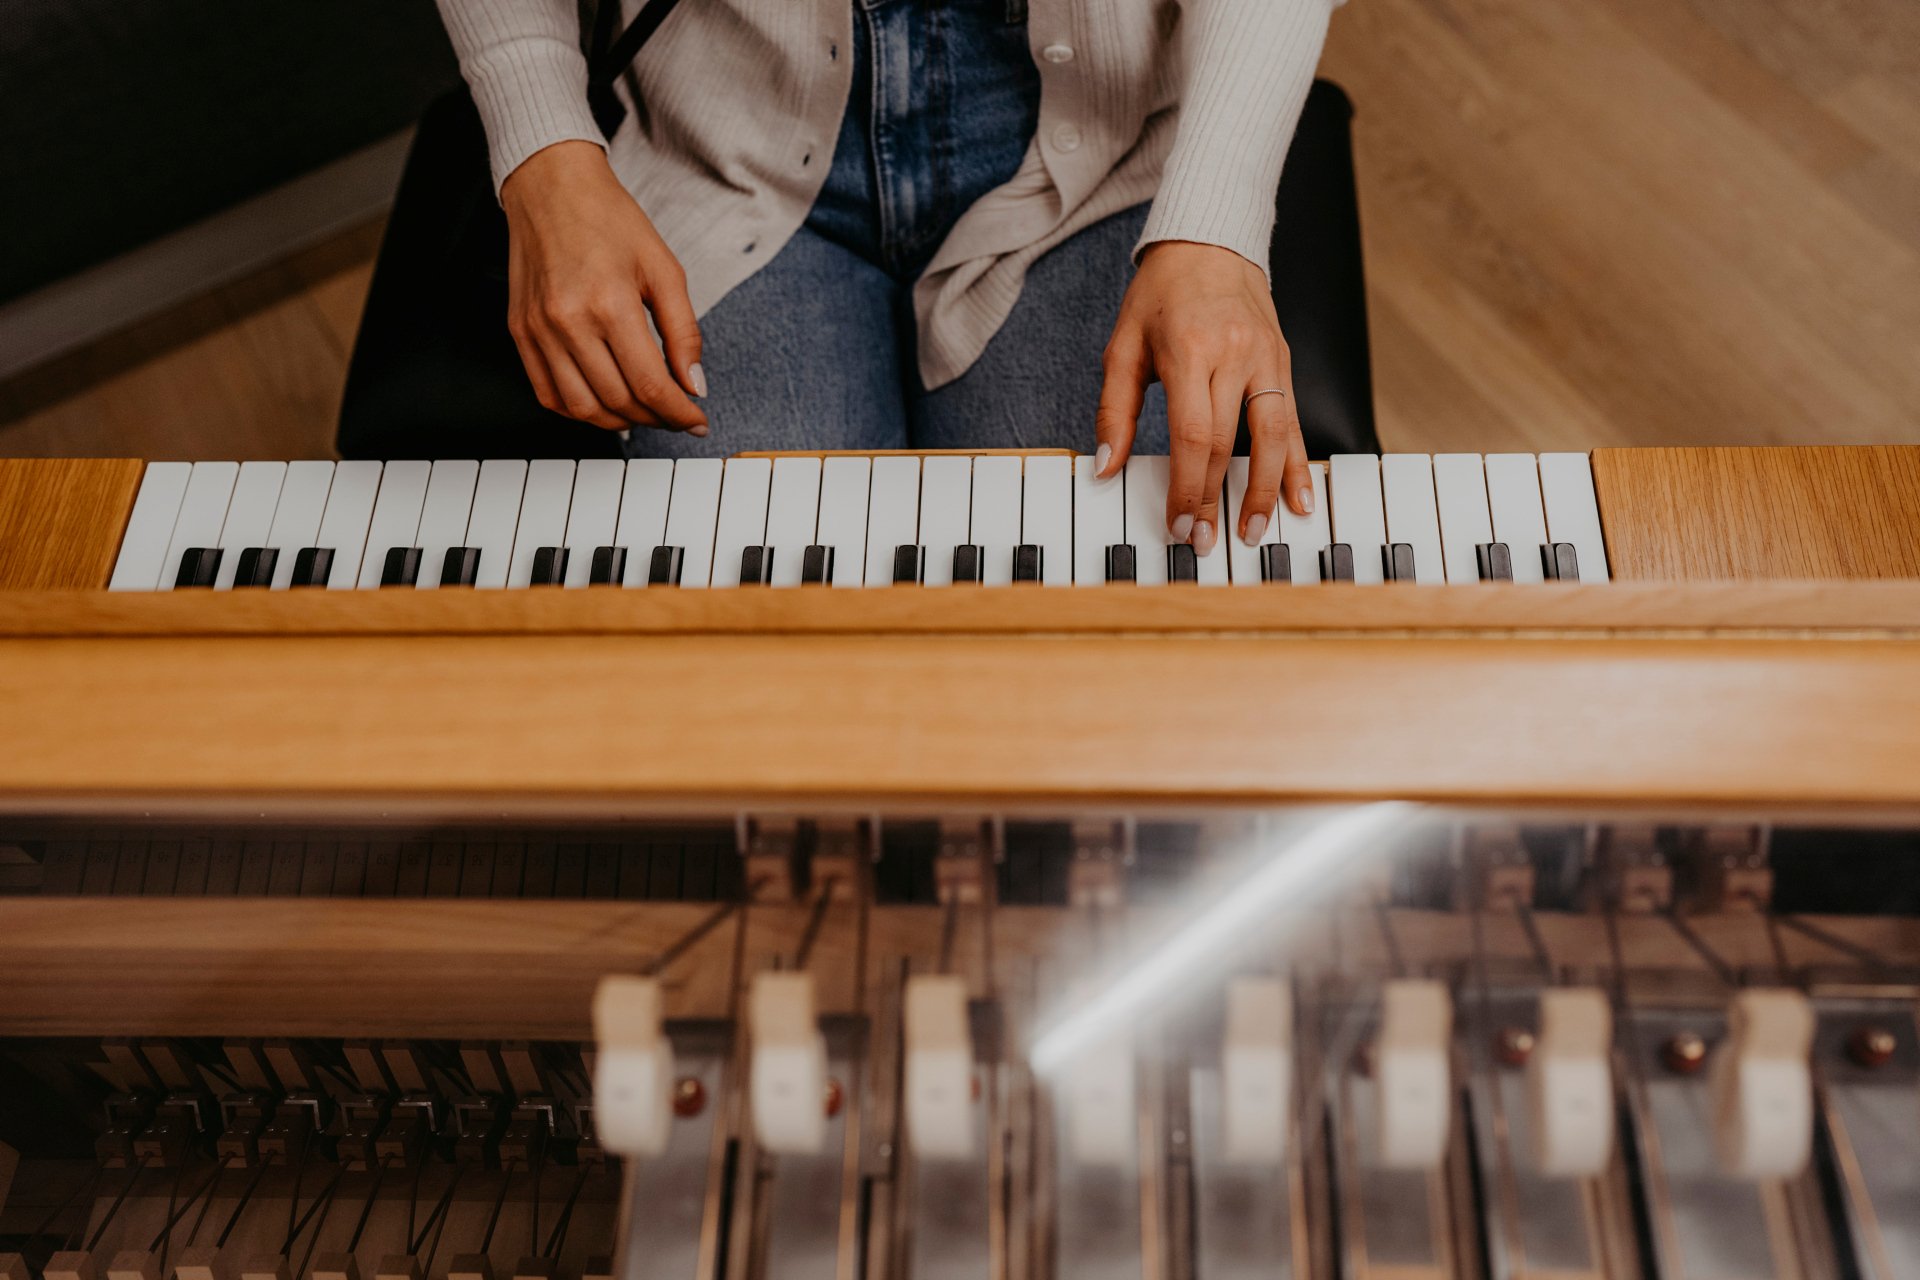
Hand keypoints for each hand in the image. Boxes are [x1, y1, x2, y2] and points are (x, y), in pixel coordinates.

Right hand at [501, 140, 707, 432]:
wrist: (551, 187)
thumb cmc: (608, 219)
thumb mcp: (664, 268)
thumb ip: (684, 332)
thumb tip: (694, 385)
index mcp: (609, 304)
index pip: (649, 384)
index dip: (679, 413)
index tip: (697, 421)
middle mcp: (568, 322)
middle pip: (618, 401)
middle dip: (656, 418)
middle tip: (676, 414)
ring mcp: (539, 331)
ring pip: (582, 408)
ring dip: (619, 421)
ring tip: (643, 412)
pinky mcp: (521, 333)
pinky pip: (548, 394)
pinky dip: (579, 411)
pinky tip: (603, 402)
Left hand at [1096, 241, 1311, 553]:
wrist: (1210, 242)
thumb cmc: (1161, 295)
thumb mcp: (1123, 345)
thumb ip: (1116, 410)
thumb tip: (1106, 466)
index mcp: (1189, 351)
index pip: (1193, 435)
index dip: (1188, 487)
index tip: (1180, 524)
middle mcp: (1234, 355)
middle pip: (1230, 442)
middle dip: (1217, 498)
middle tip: (1207, 541)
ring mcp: (1266, 358)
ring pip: (1274, 436)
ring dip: (1265, 491)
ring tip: (1253, 530)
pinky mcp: (1284, 361)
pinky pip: (1294, 420)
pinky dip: (1297, 463)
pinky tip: (1301, 497)